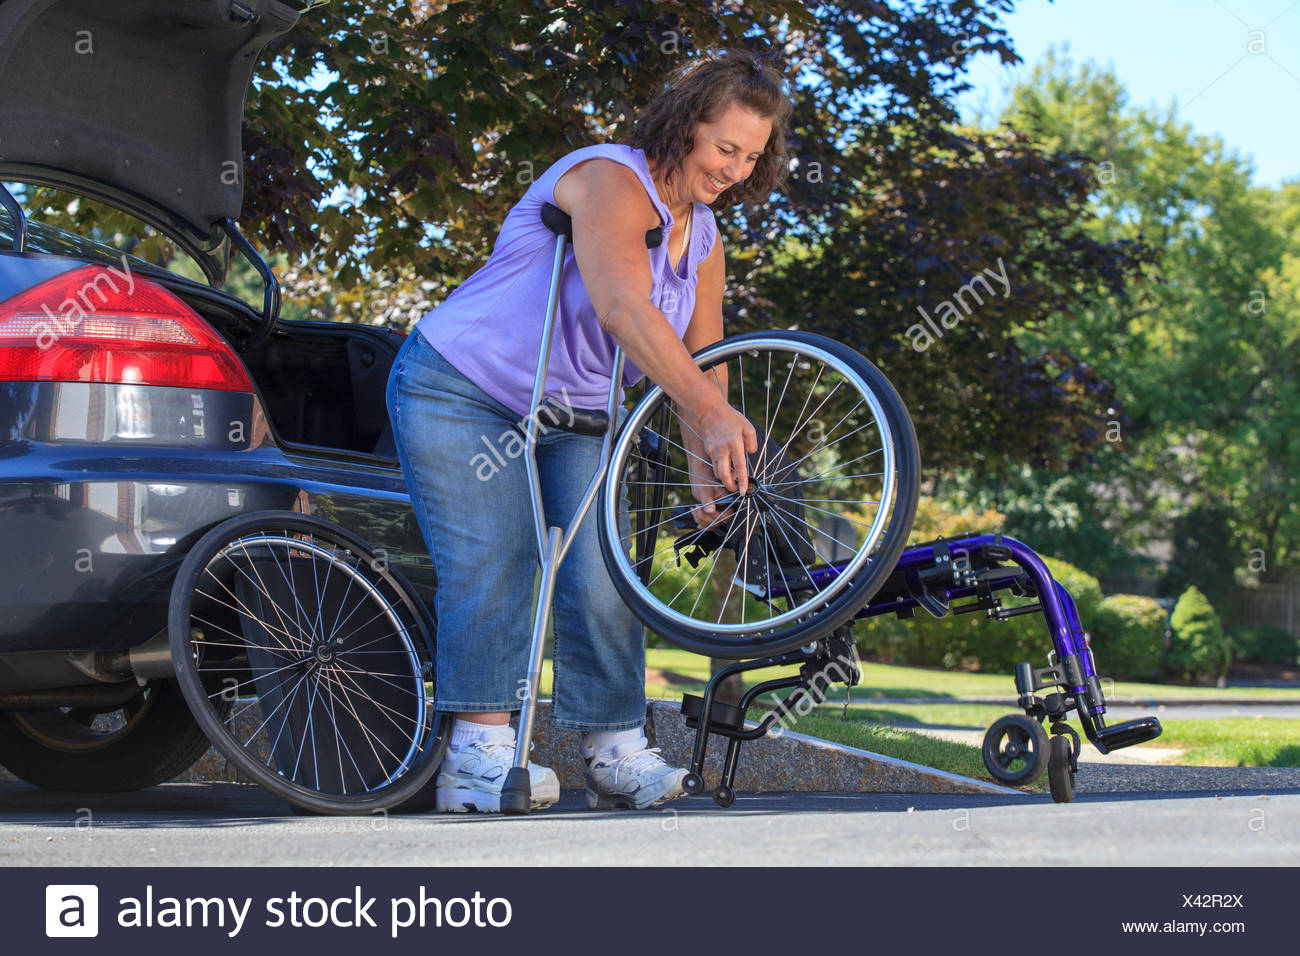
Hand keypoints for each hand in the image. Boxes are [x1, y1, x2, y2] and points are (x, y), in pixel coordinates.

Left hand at [687, 455, 729, 527]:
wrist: (701, 473)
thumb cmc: (705, 477)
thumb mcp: (705, 489)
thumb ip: (708, 501)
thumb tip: (710, 511)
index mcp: (730, 499)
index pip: (727, 514)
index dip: (716, 516)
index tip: (706, 511)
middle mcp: (727, 506)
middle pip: (719, 521)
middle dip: (706, 518)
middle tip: (697, 508)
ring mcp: (720, 509)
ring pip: (713, 523)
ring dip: (702, 520)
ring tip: (695, 509)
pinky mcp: (713, 511)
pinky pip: (709, 522)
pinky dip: (700, 520)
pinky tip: (695, 513)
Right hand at [689, 400, 757, 523]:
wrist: (710, 411)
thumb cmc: (731, 418)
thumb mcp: (748, 427)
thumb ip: (752, 443)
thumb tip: (749, 454)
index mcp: (735, 444)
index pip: (739, 467)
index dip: (742, 481)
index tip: (744, 491)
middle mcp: (723, 450)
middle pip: (724, 475)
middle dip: (730, 486)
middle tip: (737, 490)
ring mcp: (714, 451)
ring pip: (718, 472)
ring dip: (725, 479)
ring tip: (733, 478)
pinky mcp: (709, 451)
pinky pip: (714, 465)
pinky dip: (721, 470)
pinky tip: (727, 468)